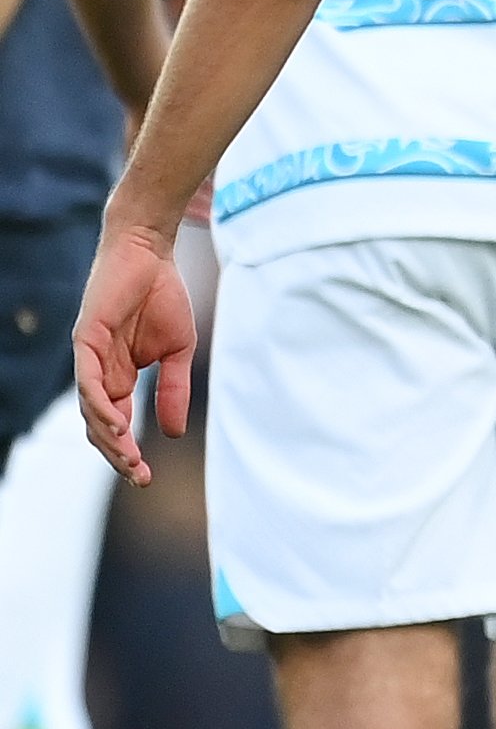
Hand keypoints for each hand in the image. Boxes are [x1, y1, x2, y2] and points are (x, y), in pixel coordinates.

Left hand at [73, 222, 195, 485]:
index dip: (128, 452)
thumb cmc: (163, 295)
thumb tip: (171, 433)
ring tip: (129, 458)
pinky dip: (101, 407)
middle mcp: (98, 375)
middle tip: (138, 476)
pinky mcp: (85, 343)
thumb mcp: (178, 350)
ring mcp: (89, 360)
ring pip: (91, 411)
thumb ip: (173, 389)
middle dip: (118, 455)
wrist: (150, 252)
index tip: (147, 477)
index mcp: (118, 378)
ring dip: (108, 438)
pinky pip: (88, 384)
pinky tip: (118, 424)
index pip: (116, 425)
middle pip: (100, 427)